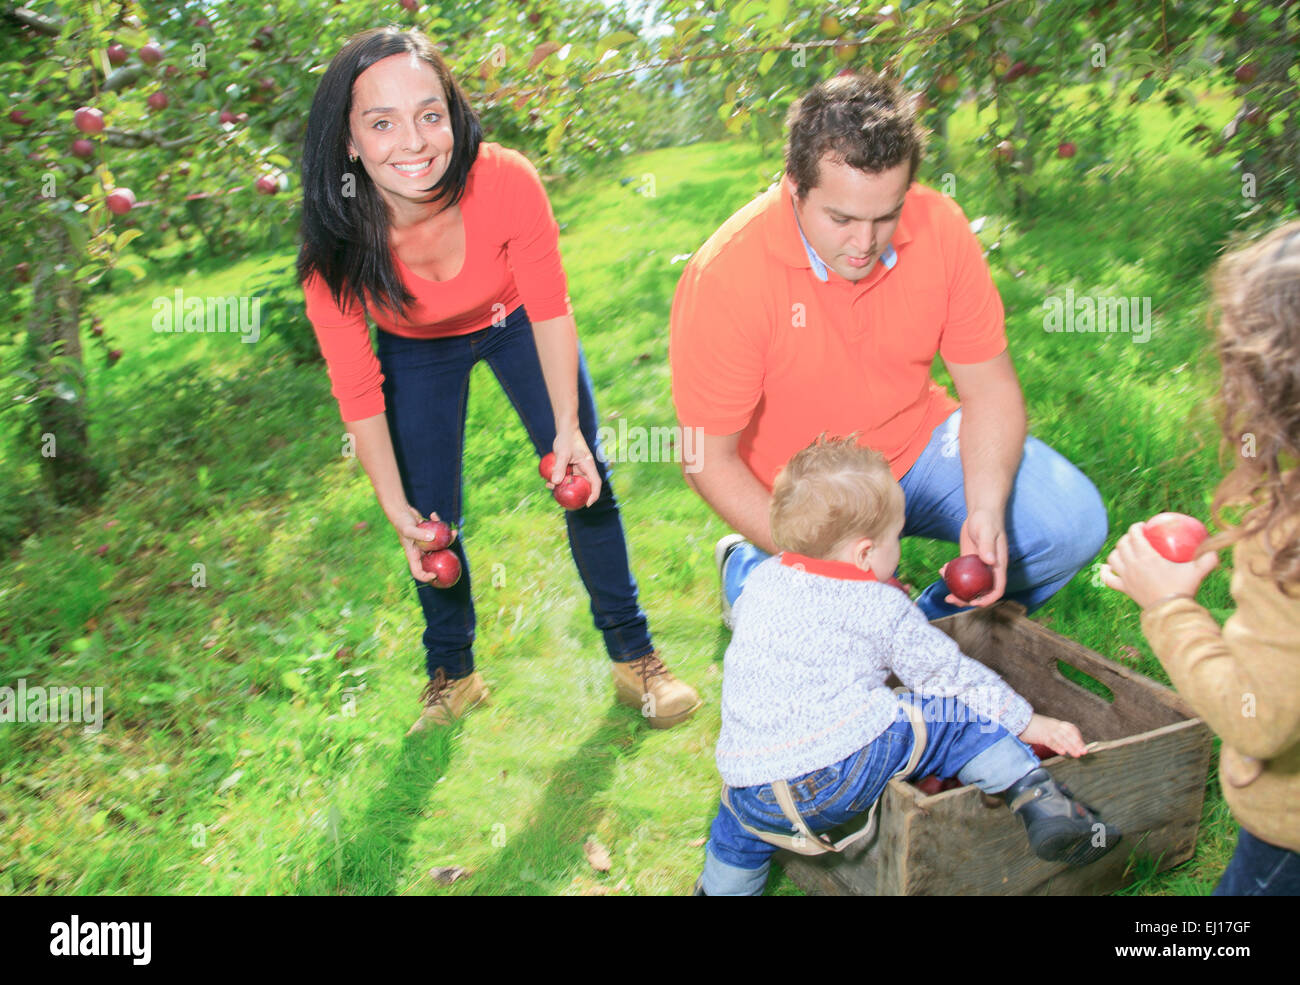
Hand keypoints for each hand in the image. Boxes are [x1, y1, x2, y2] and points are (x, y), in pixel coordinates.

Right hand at [388, 503, 456, 584]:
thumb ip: (419, 534)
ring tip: (454, 531)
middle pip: (433, 560)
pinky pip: (438, 534)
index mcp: (413, 555)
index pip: (418, 572)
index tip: (435, 574)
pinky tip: (434, 515)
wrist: (400, 511)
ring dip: (448, 539)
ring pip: (440, 546)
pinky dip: (439, 524)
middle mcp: (419, 551)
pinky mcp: (429, 534)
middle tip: (454, 555)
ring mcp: (425, 544)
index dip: (426, 577)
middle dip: (445, 558)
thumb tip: (433, 537)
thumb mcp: (409, 529)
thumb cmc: (401, 522)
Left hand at [544, 426, 601, 506]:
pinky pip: (566, 477)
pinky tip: (548, 481)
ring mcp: (578, 468)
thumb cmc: (566, 439)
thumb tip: (554, 483)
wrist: (565, 429)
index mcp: (588, 465)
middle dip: (575, 494)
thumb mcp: (562, 454)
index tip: (588, 504)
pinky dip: (559, 480)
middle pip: (584, 486)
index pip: (595, 483)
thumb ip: (559, 468)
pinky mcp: (570, 466)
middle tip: (565, 501)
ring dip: (563, 487)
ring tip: (550, 487)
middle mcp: (585, 468)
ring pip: (573, 482)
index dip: (594, 495)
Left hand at [940, 508, 1007, 606]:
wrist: (980, 511)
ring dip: (957, 590)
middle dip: (967, 600)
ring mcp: (979, 566)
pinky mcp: (969, 560)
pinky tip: (942, 569)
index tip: (974, 602)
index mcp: (999, 566)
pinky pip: (961, 573)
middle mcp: (990, 569)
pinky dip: (952, 575)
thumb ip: (988, 545)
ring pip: (970, 585)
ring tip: (942, 582)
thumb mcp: (987, 531)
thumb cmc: (987, 519)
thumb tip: (990, 562)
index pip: (997, 589)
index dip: (988, 599)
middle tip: (950, 599)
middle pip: (981, 592)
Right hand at [1020, 713, 1086, 757]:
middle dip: (1077, 743)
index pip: (1070, 728)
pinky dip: (1057, 747)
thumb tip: (1063, 741)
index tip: (1083, 745)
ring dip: (1070, 747)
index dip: (1078, 737)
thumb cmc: (1031, 725)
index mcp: (1055, 723)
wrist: (1018, 719)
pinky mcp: (1040, 735)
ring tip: (1077, 755)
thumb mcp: (1045, 726)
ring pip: (1062, 739)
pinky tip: (1062, 752)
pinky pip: (1051, 741)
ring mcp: (1047, 730)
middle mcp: (1053, 726)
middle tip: (1084, 752)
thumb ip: (1054, 732)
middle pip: (1068, 734)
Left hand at [1100, 522, 1218, 609]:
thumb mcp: (1197, 572)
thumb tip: (1216, 550)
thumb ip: (1208, 559)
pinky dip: (1104, 572)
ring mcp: (1125, 577)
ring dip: (1117, 551)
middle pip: (1122, 544)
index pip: (1134, 535)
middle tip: (1136, 538)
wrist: (1170, 612)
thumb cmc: (1183, 589)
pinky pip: (1107, 578)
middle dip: (1126, 537)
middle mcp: (1131, 565)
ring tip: (1124, 550)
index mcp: (1146, 556)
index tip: (1142, 526)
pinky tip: (1106, 568)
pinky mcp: (1123, 589)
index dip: (1135, 527)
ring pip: (1113, 558)